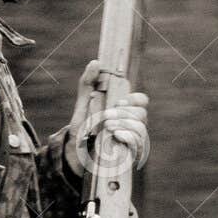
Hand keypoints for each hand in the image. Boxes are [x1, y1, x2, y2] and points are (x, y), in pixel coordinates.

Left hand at [64, 59, 149, 177]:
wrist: (76, 153)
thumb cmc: (83, 128)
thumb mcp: (83, 104)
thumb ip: (88, 83)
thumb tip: (95, 62)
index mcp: (125, 110)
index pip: (141, 101)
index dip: (135, 99)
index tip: (119, 101)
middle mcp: (133, 124)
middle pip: (142, 114)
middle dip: (124, 114)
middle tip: (106, 116)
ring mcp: (133, 140)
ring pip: (141, 129)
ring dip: (124, 125)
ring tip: (107, 127)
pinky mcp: (131, 154)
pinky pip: (138, 145)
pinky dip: (127, 138)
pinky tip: (115, 136)